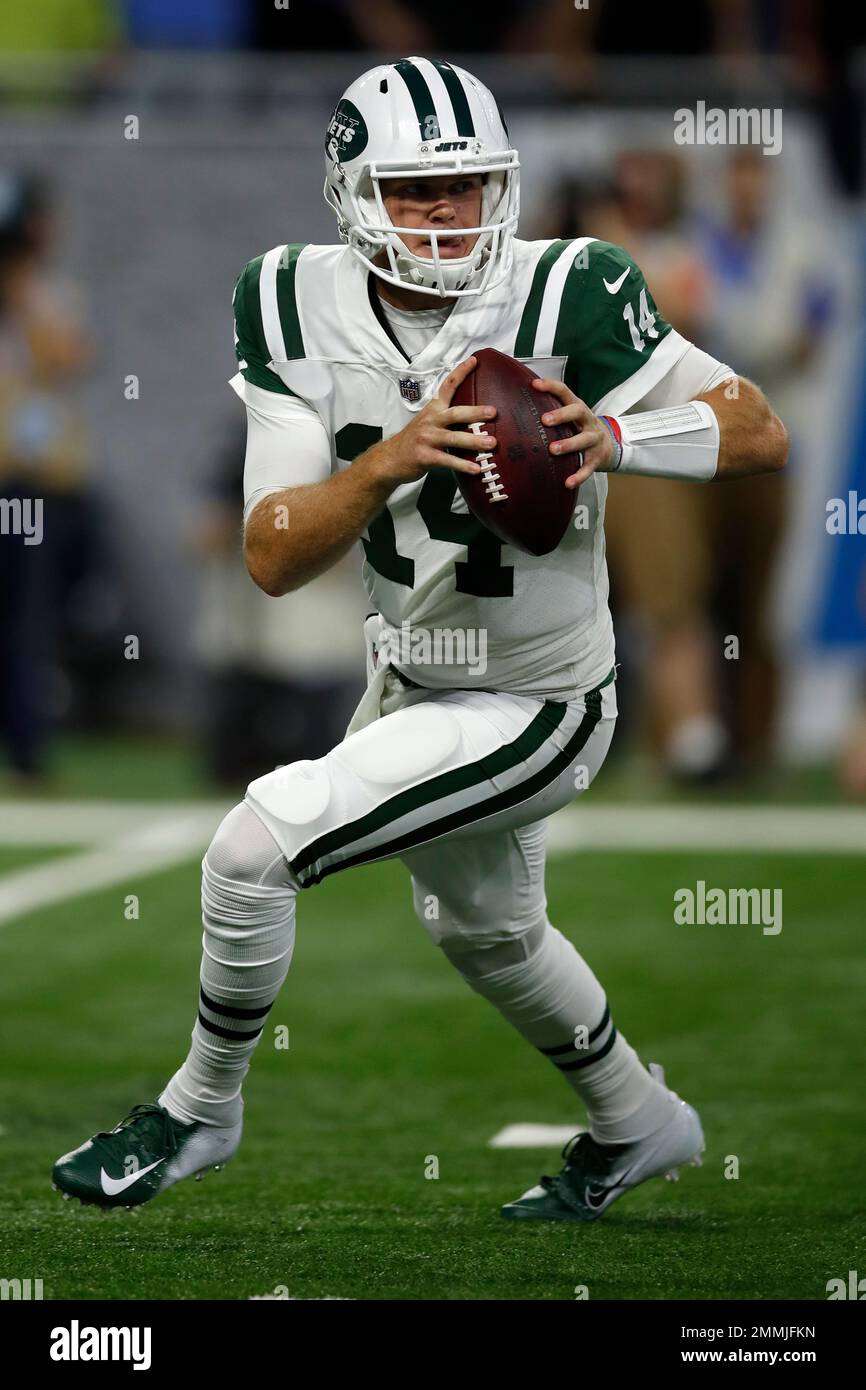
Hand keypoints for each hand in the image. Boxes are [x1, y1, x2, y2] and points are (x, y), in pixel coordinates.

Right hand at [359, 356, 495, 487]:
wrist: (389, 459)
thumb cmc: (414, 441)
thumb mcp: (427, 423)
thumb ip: (446, 418)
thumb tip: (475, 416)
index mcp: (432, 410)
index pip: (447, 386)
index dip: (460, 372)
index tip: (474, 361)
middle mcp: (430, 421)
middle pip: (455, 414)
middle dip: (475, 412)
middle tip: (493, 412)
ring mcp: (427, 439)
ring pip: (454, 438)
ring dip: (474, 441)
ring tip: (491, 443)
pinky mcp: (425, 457)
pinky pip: (447, 460)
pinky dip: (463, 465)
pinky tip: (476, 469)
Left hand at [531, 377, 617, 488]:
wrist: (608, 446)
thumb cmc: (579, 429)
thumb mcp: (570, 417)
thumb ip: (550, 410)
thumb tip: (516, 405)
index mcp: (578, 408)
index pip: (565, 392)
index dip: (551, 386)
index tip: (535, 385)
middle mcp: (588, 421)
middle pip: (578, 412)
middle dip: (562, 415)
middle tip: (545, 420)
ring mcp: (594, 439)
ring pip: (584, 439)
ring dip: (569, 444)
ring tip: (553, 449)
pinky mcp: (596, 458)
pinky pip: (588, 467)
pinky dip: (578, 475)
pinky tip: (567, 482)